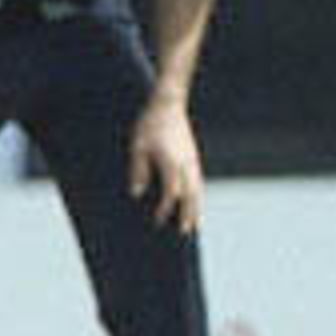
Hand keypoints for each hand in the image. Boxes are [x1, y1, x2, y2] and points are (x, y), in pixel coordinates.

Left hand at [129, 94, 204, 234]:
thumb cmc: (150, 123)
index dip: (165, 210)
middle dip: (189, 215)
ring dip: (197, 208)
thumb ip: (138, 170)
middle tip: (186, 233)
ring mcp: (192, 160)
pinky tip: (194, 201)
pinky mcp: (193, 155)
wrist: (169, 102)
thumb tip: (136, 194)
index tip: (157, 221)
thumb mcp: (138, 146)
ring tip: (196, 225)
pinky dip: (198, 195)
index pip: (171, 194)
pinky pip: (199, 181)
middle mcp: (185, 164)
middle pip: (192, 196)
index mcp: (171, 163)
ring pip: (198, 189)